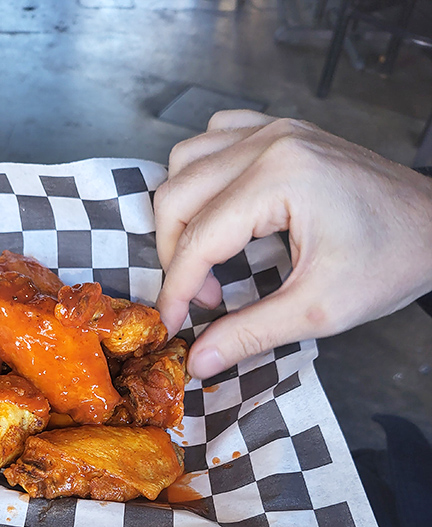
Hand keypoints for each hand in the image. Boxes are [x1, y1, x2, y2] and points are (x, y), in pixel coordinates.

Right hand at [153, 111, 431, 379]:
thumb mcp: (319, 309)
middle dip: (175, 256)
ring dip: (181, 215)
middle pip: (177, 195)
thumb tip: (198, 359)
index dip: (176, 289)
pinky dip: (202, 177)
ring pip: (185, 162)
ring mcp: (274, 130)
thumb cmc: (391, 260)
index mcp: (281, 178)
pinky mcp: (281, 132)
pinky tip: (219, 211)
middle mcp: (270, 143)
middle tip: (203, 298)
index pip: (197, 239)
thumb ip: (250, 334)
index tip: (172, 325)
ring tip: (208, 258)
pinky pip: (214, 138)